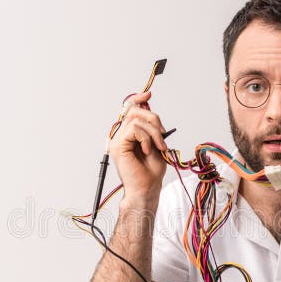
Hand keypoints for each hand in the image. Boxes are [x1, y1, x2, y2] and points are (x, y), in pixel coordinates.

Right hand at [108, 91, 168, 207]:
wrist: (147, 188)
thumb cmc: (151, 171)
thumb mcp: (156, 143)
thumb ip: (150, 126)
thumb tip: (147, 105)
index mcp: (128, 134)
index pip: (128, 109)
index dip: (137, 98)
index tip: (148, 94)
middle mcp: (120, 135)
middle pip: (134, 111)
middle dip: (153, 119)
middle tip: (163, 135)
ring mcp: (117, 140)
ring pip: (136, 120)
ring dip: (154, 132)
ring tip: (159, 147)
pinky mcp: (118, 145)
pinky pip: (135, 129)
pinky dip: (146, 138)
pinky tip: (148, 150)